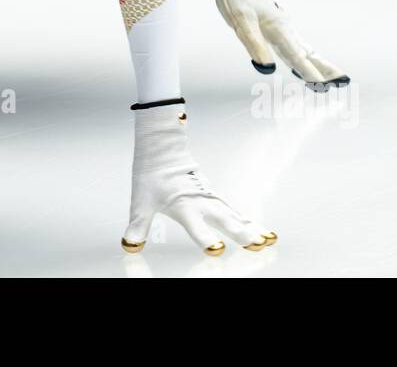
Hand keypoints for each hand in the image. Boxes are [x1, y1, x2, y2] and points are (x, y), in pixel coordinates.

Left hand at [122, 102, 275, 254]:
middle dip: (239, 233)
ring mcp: (209, 197)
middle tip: (256, 245)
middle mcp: (200, 202)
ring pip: (233, 215)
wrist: (162, 147)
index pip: (195, 225)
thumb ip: (138, 227)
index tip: (217, 248)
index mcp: (182, 205)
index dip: (205, 238)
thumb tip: (129, 246)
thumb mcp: (140, 202)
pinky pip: (233, 210)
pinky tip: (260, 230)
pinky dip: (247, 220)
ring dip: (250, 227)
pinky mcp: (213, 195)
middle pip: (223, 219)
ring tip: (267, 240)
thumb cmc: (151, 174)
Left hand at [204, 0, 348, 90]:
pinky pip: (295, 42)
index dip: (309, 72)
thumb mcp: (241, 23)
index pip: (296, 57)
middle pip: (308, 53)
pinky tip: (307, 58)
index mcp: (277, 30)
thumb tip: (267, 68)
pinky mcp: (278, 23)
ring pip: (304, 48)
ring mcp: (283, 25)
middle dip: (324, 68)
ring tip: (332, 76)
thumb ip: (255, 45)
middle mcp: (284, 28)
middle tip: (342, 82)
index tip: (323, 85)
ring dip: (318, 62)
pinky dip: (305, 53)